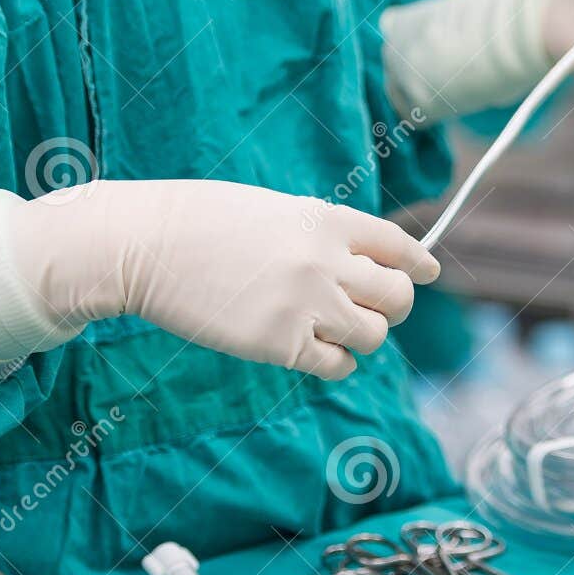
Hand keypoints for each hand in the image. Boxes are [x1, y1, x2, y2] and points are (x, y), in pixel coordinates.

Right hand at [12, 181, 437, 379]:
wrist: (145, 244)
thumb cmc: (199, 222)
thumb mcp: (273, 210)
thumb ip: (320, 234)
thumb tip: (359, 264)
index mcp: (325, 220)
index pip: (396, 245)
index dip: (418, 262)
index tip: (428, 272)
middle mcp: (327, 261)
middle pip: (397, 296)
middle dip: (393, 305)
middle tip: (373, 309)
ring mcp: (307, 304)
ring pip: (374, 335)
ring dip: (362, 335)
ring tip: (334, 328)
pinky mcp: (281, 344)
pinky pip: (338, 364)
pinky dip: (335, 361)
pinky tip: (315, 350)